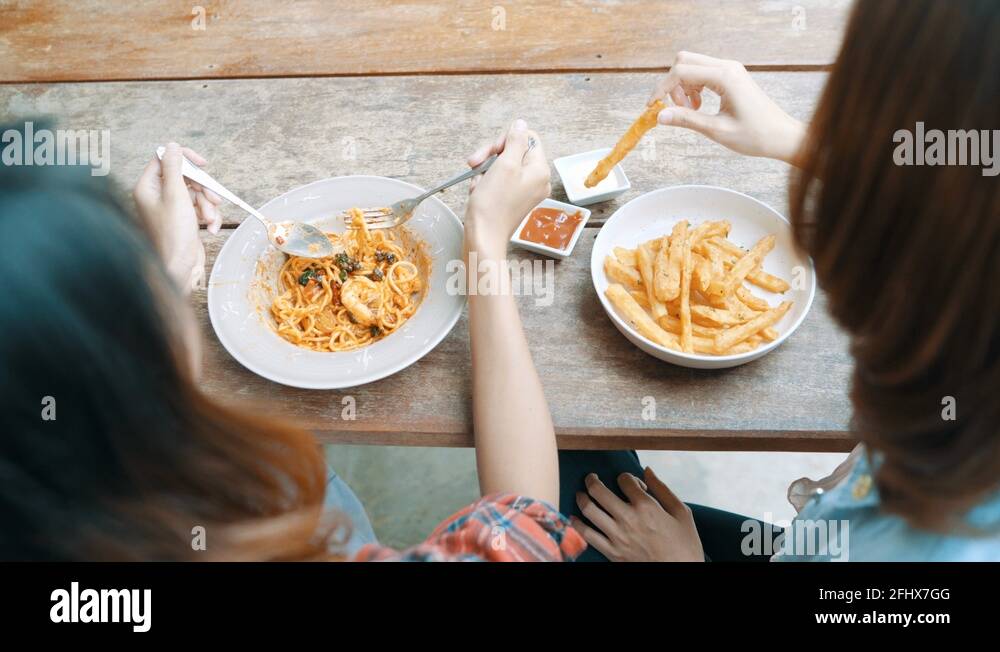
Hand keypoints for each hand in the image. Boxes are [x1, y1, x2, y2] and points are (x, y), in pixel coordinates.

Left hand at [133, 143, 222, 292]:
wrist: (180, 267)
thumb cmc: (173, 234)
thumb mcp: (176, 196)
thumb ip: (175, 168)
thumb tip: (172, 146)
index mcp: (147, 188)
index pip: (164, 160)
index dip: (185, 160)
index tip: (203, 164)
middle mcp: (156, 196)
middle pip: (185, 178)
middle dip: (202, 189)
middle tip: (213, 198)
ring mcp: (171, 209)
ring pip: (196, 194)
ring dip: (208, 205)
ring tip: (211, 219)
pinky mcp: (183, 220)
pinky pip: (199, 209)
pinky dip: (209, 216)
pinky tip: (211, 228)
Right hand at [464, 119, 550, 255]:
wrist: (483, 238)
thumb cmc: (493, 205)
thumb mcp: (505, 165)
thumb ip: (515, 141)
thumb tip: (521, 124)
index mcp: (540, 169)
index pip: (527, 138)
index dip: (506, 140)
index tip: (492, 151)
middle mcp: (536, 180)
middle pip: (514, 151)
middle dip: (491, 156)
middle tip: (474, 163)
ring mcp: (525, 191)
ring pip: (502, 166)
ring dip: (485, 171)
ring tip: (478, 185)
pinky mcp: (512, 200)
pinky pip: (498, 181)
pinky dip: (485, 183)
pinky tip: (478, 193)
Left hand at [570, 467, 703, 561]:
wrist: (682, 573)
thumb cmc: (685, 545)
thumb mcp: (682, 513)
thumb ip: (663, 489)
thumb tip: (647, 470)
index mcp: (646, 506)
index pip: (624, 479)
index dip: (626, 477)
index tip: (630, 484)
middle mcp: (628, 519)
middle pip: (598, 491)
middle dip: (591, 480)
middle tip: (590, 478)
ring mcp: (618, 536)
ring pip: (588, 510)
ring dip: (581, 498)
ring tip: (581, 495)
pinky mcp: (612, 552)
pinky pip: (587, 536)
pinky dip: (577, 524)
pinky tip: (575, 518)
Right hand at [649, 51, 805, 165]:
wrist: (781, 137)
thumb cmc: (756, 136)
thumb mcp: (716, 130)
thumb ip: (687, 120)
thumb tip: (660, 116)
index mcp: (725, 76)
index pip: (681, 71)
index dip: (662, 88)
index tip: (652, 107)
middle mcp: (727, 67)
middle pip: (684, 60)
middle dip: (672, 84)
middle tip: (677, 109)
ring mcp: (730, 69)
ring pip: (692, 65)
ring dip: (682, 86)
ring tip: (691, 110)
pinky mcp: (731, 76)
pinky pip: (703, 72)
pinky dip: (693, 87)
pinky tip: (699, 106)